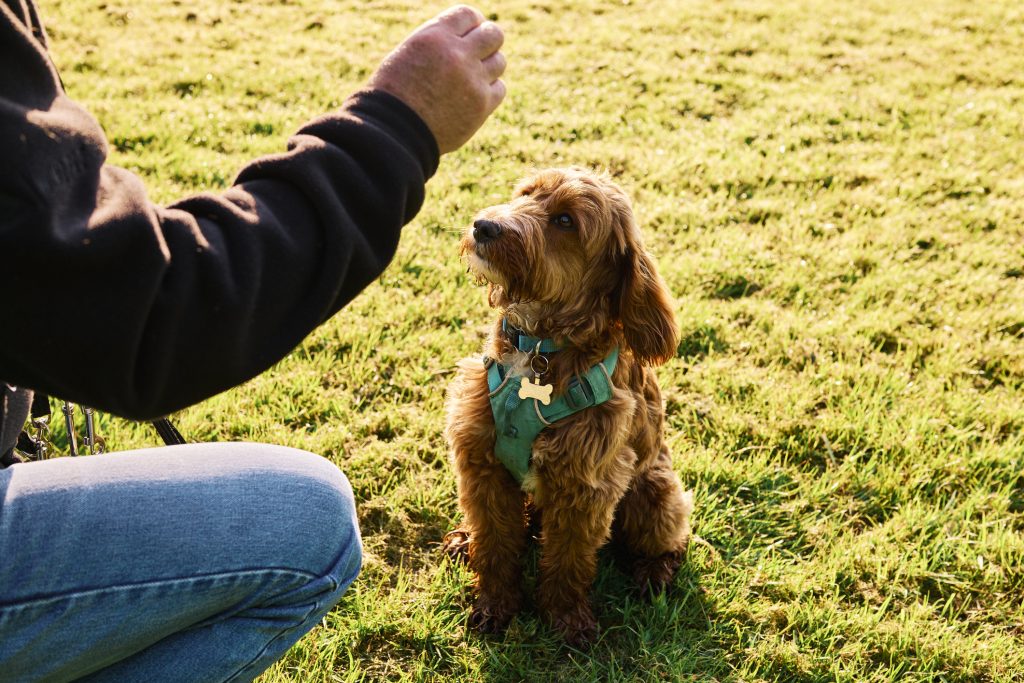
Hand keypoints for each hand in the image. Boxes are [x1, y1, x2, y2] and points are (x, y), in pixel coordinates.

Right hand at [368, 5, 505, 153]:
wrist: (395, 133)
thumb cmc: (394, 94)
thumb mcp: (409, 54)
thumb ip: (440, 43)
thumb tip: (468, 38)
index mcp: (434, 36)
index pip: (469, 15)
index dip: (474, 23)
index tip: (472, 33)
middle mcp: (457, 54)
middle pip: (493, 35)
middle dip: (488, 41)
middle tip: (480, 52)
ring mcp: (472, 80)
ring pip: (499, 62)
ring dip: (489, 66)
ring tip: (472, 77)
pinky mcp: (481, 105)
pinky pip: (499, 89)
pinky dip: (490, 90)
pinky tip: (473, 96)